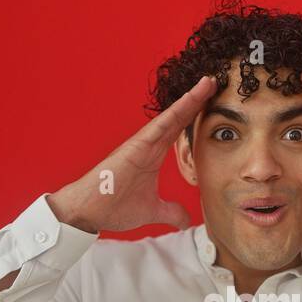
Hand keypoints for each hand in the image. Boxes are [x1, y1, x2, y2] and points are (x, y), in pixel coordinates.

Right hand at [47, 75, 217, 232]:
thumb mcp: (152, 210)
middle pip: (178, 117)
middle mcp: (149, 144)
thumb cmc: (113, 206)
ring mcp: (141, 144)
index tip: (212, 101)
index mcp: (153, 154)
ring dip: (189, 100)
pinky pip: (159, 127)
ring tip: (207, 84)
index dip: (195, 115)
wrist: (88, 211)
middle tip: (214, 81)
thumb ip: (170, 211)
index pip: (179, 129)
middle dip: (196, 99)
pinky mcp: (134, 147)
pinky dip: (174, 113)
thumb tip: (184, 220)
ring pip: (170, 117)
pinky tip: (189, 100)